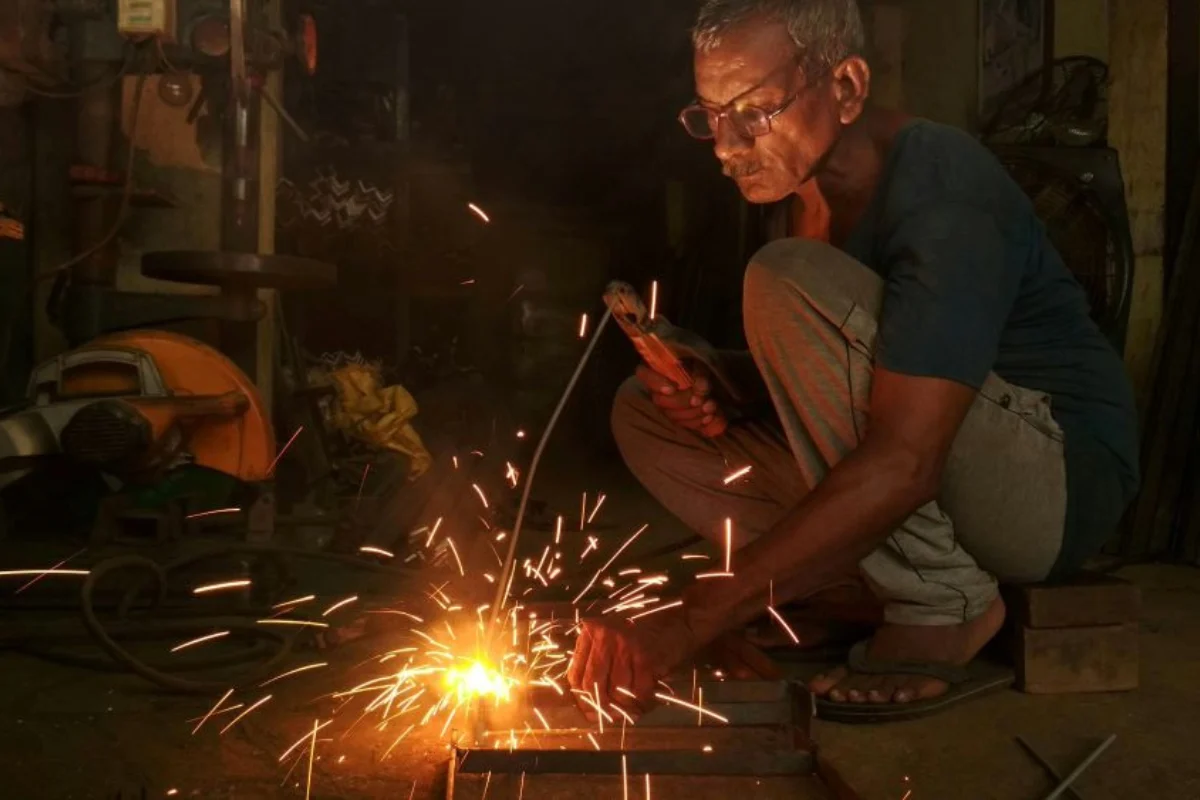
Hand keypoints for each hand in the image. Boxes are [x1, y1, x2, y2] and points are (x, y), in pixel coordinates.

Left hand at [567, 606, 698, 718]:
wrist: (678, 620)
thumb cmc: (643, 631)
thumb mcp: (612, 637)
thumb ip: (596, 658)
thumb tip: (586, 699)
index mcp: (591, 631)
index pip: (576, 674)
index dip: (581, 700)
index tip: (589, 712)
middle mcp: (604, 636)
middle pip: (592, 685)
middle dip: (599, 708)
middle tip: (608, 719)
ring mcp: (625, 646)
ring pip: (616, 691)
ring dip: (624, 707)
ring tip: (630, 711)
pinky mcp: (646, 657)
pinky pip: (639, 692)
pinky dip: (642, 703)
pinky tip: (645, 704)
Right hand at [636, 363, 727, 437]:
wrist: (715, 380)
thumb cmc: (703, 367)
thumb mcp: (702, 362)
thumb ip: (699, 372)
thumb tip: (699, 389)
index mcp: (659, 369)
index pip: (644, 373)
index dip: (655, 382)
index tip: (672, 389)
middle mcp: (658, 389)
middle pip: (660, 400)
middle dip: (682, 402)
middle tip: (699, 399)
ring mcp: (667, 406)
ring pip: (673, 415)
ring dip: (694, 413)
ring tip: (710, 406)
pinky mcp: (679, 418)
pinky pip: (683, 424)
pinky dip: (698, 422)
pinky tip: (709, 417)